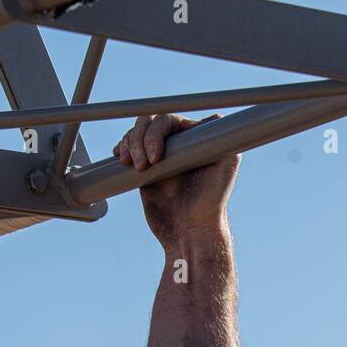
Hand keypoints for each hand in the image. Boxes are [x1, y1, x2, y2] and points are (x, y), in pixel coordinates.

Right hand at [116, 113, 238, 249]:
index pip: (169, 120)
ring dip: (129, 144)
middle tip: (144, 166)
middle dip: (140, 140)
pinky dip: (122, 149)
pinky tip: (121, 159)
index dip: (157, 132)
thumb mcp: (225, 166)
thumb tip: (217, 116)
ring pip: (136, 133)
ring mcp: (161, 154)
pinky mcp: (145, 168)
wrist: (190, 230)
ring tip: (135, 168)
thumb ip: (222, 139)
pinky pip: (128, 148)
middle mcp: (178, 142)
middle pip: (150, 123)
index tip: (157, 158)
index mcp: (196, 137)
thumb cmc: (211, 201)